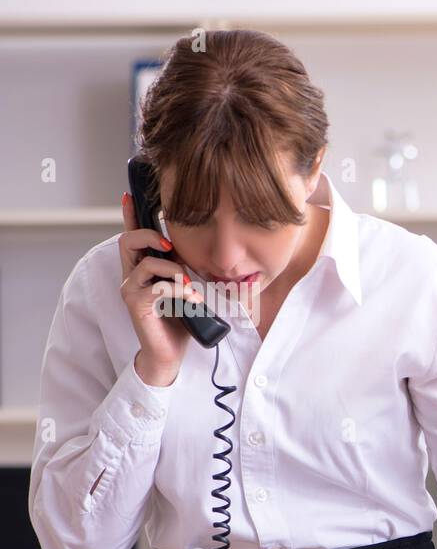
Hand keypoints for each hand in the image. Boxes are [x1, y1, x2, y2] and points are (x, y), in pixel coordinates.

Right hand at [118, 191, 200, 386]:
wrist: (170, 353)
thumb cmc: (179, 321)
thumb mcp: (185, 289)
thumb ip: (182, 269)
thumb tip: (196, 250)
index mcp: (142, 270)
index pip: (132, 238)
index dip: (130, 216)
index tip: (131, 195)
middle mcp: (131, 277)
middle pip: (128, 241)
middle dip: (149, 235)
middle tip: (169, 243)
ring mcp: (131, 291)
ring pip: (147, 264)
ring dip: (174, 271)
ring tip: (189, 286)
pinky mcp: (136, 305)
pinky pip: (158, 288)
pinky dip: (179, 291)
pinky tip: (193, 301)